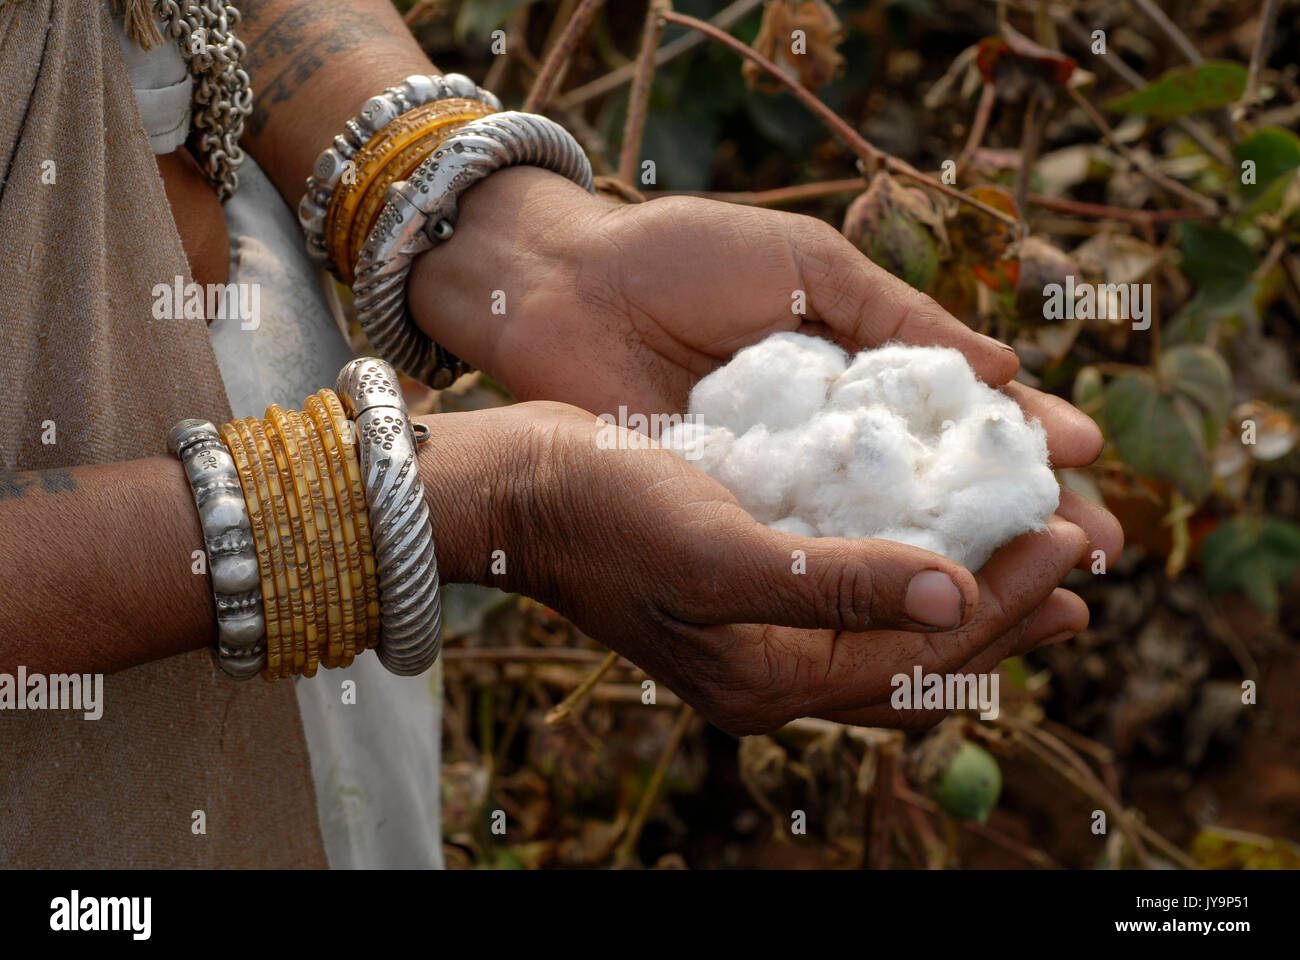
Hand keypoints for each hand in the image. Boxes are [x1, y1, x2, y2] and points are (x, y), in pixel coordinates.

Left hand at [410, 167, 1120, 630]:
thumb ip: (898, 319)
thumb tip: (1007, 368)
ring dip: (968, 573)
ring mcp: (780, 493)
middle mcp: (826, 445)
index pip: (959, 422)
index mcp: (853, 375)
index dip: (1025, 446)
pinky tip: (938, 606)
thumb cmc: (678, 260)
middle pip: (940, 498)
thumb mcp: (803, 267)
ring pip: (888, 548)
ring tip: (1046, 592)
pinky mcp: (730, 527)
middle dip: (1018, 526)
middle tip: (1094, 552)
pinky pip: (814, 567)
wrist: (562, 290)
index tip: (1087, 464)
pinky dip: (873, 588)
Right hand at [420, 403, 1118, 734]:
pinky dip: (905, 556)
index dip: (1002, 607)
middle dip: (1002, 611)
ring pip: (889, 622)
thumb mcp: (721, 556)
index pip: (917, 664)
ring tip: (1029, 548)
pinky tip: (934, 518)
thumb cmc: (606, 518)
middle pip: (916, 659)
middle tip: (1078, 555)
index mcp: (768, 683)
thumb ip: (836, 586)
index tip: (1069, 542)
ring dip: (962, 585)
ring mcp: (758, 627)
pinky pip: (851, 583)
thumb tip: (954, 599)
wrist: (520, 485)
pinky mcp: (748, 577)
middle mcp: (770, 669)